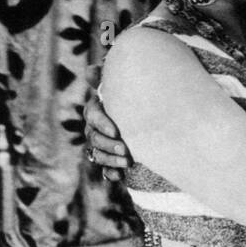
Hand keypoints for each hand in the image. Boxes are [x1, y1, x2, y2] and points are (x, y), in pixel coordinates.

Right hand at [83, 65, 132, 181]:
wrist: (155, 115)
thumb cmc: (139, 93)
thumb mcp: (128, 84)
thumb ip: (110, 76)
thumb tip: (90, 70)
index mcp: (99, 107)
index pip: (92, 114)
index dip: (102, 123)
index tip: (116, 131)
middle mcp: (96, 126)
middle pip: (93, 137)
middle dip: (108, 144)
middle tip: (126, 149)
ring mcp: (103, 144)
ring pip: (97, 154)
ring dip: (110, 159)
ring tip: (128, 162)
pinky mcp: (111, 159)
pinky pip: (105, 169)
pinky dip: (111, 173)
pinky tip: (119, 176)